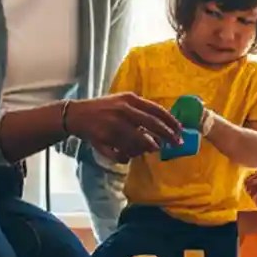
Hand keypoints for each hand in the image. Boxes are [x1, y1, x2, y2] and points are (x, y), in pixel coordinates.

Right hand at [66, 94, 182, 162]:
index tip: (180, 130)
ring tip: (151, 148)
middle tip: (177, 144)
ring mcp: (114, 125)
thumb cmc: (104, 109)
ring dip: (147, 148)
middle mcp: (123, 110)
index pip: (156, 110)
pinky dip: (128, 157)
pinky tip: (128, 156)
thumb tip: (164, 125)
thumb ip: (141, 111)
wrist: (77, 115)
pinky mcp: (104, 139)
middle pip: (153, 125)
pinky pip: (123, 153)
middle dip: (168, 136)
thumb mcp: (123, 102)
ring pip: (139, 142)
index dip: (171, 121)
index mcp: (129, 99)